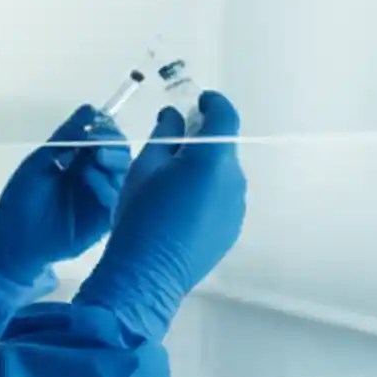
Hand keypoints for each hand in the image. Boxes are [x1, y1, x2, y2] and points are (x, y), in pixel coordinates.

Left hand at [0, 105, 131, 285]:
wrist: (14, 242)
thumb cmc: (20, 201)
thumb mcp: (39, 163)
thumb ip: (65, 138)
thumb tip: (89, 108)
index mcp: (77, 161)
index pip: (103, 138)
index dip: (105, 128)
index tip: (98, 123)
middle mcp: (93, 176)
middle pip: (119, 153)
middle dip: (113, 143)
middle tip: (99, 145)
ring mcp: (100, 198)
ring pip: (123, 173)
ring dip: (112, 161)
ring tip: (93, 161)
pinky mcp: (104, 219)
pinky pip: (116, 198)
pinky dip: (106, 186)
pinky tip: (90, 182)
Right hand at [74, 91, 246, 341]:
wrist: (147, 276)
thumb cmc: (139, 216)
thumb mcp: (144, 168)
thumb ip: (164, 135)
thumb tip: (175, 116)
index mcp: (212, 160)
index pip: (224, 116)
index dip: (212, 103)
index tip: (198, 101)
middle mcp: (234, 180)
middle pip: (223, 149)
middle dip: (202, 141)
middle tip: (172, 146)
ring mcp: (237, 207)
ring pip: (223, 176)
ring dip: (204, 170)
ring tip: (173, 184)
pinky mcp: (232, 229)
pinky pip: (223, 200)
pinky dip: (207, 194)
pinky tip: (181, 209)